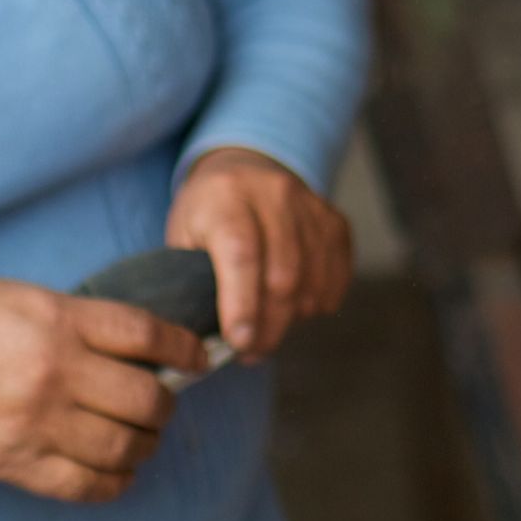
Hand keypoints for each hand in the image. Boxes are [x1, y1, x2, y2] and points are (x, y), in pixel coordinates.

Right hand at [0, 279, 196, 502]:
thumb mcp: (25, 298)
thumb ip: (81, 321)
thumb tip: (139, 346)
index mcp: (60, 321)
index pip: (148, 335)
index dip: (184, 349)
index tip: (199, 358)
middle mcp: (57, 373)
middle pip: (147, 396)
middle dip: (168, 404)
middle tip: (166, 403)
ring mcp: (38, 423)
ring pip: (125, 445)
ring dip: (147, 444)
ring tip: (144, 438)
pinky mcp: (17, 464)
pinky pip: (87, 485)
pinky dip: (116, 482)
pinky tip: (119, 471)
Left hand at [166, 146, 352, 360]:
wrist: (245, 169)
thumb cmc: (208, 214)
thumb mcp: (183, 236)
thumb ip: (192, 280)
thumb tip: (202, 341)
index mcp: (226, 197)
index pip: (241, 253)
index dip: (242, 304)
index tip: (239, 342)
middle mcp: (272, 193)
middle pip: (282, 274)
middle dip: (269, 326)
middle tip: (251, 352)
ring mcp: (308, 204)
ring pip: (312, 279)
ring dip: (294, 318)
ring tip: (271, 331)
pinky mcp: (333, 218)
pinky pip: (337, 272)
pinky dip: (321, 301)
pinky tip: (299, 310)